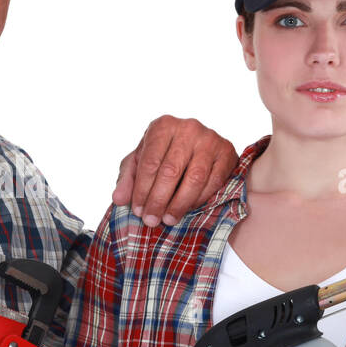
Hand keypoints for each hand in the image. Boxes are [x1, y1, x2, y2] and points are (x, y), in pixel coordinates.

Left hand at [113, 116, 236, 227]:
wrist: (197, 144)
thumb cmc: (164, 153)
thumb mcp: (141, 161)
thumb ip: (128, 179)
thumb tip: (119, 199)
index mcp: (163, 126)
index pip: (150, 162)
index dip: (142, 190)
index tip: (138, 211)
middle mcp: (188, 128)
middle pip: (171, 171)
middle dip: (159, 200)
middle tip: (152, 220)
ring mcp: (210, 138)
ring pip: (194, 178)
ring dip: (179, 204)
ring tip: (168, 220)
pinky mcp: (227, 152)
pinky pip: (213, 181)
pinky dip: (199, 199)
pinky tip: (187, 209)